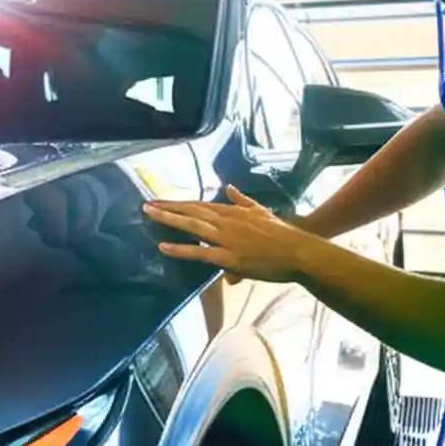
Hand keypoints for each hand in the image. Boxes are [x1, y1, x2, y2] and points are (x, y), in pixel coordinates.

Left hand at [142, 185, 316, 283]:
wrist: (297, 250)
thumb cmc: (281, 233)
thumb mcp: (260, 210)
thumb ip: (242, 200)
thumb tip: (229, 188)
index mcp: (233, 211)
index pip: (200, 204)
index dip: (180, 202)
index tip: (162, 200)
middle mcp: (227, 221)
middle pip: (192, 211)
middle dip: (169, 207)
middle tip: (147, 204)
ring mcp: (227, 238)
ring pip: (193, 226)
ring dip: (169, 219)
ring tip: (150, 213)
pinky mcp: (229, 257)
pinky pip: (200, 252)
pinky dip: (181, 249)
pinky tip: (163, 246)